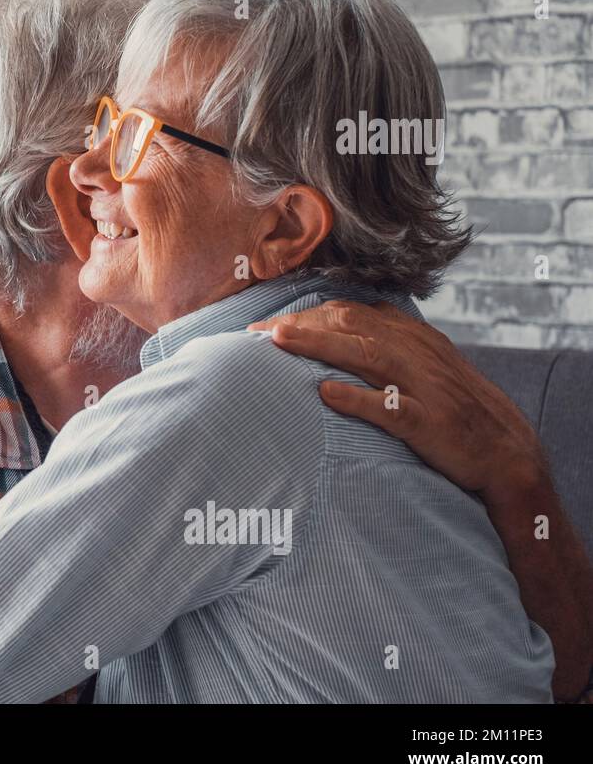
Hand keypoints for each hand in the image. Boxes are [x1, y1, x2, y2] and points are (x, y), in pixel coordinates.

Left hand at [247, 300, 545, 499]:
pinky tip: (325, 393)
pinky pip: (391, 406)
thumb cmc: (453, 408)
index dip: (305, 315)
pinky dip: (357, 398)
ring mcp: (424, 386)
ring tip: (278, 343)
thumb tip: (335, 327)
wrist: (506, 451)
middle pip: (351, 326)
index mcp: (411, 336)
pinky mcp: (430, 422)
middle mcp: (415, 353)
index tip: (267, 325)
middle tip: (258, 332)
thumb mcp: (421, 364)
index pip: (350, 313)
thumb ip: (383, 343)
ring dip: (318, 345)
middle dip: (301, 324)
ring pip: (365, 354)